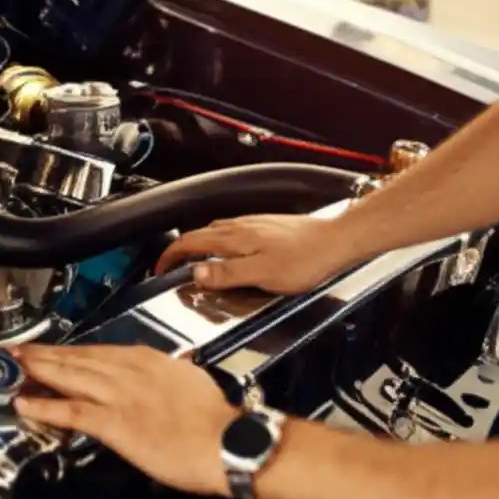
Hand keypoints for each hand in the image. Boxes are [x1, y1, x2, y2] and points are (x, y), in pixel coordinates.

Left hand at [11, 344, 236, 496]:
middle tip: (18, 350)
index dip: (72, 351)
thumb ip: (173, 374)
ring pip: (68, 376)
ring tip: (13, 367)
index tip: (54, 350)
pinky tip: (23, 403)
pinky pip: (70, 411)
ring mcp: (118, 394)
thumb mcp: (193, 382)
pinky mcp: (113, 422)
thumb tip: (173, 370)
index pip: (100, 351)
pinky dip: (44, 406)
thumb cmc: (217, 420)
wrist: (228, 441)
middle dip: (44, 353)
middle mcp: (128, 370)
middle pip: (77, 358)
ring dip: (37, 370)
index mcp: (148, 359)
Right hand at [154, 215, 362, 294]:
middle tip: (173, 267)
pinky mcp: (267, 225)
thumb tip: (196, 274)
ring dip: (200, 245)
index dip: (170, 256)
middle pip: (199, 234)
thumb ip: (227, 274)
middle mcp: (240, 226)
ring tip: (197, 262)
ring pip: (216, 231)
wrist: (337, 241)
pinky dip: (220, 243)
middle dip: (181, 250)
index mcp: (234, 238)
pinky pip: (233, 232)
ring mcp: (254, 224)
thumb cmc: (305, 259)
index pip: (189, 242)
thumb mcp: (262, 274)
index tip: (160, 269)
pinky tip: (232, 253)